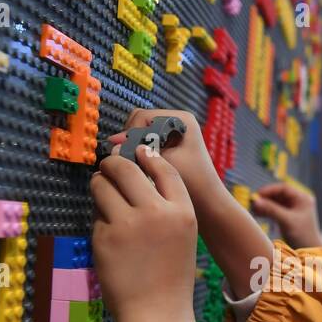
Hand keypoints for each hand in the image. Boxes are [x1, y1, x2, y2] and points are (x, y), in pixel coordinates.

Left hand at [90, 148, 197, 321]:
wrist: (155, 313)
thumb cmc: (169, 276)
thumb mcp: (183, 237)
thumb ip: (168, 206)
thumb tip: (138, 172)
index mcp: (182, 212)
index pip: (164, 169)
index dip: (147, 156)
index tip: (138, 152)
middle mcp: (156, 213)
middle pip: (127, 169)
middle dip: (113, 163)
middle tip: (108, 165)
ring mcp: (128, 224)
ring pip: (103, 186)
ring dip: (100, 184)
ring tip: (102, 192)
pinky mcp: (104, 236)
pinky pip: (96, 214)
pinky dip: (99, 218)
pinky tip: (109, 234)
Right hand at [106, 108, 221, 215]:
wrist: (209, 204)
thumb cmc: (193, 183)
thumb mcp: (165, 164)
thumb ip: (139, 152)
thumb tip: (112, 145)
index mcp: (181, 119)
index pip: (143, 117)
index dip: (129, 133)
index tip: (122, 153)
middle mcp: (178, 122)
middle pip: (139, 123)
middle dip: (130, 140)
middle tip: (125, 158)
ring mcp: (173, 134)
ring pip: (141, 134)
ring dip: (134, 148)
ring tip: (132, 165)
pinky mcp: (170, 147)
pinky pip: (147, 144)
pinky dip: (140, 154)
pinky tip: (139, 168)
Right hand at [251, 183, 321, 248]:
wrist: (310, 252)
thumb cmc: (303, 236)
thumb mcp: (287, 221)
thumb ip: (271, 210)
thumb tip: (256, 202)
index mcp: (302, 198)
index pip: (283, 188)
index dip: (269, 190)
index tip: (257, 195)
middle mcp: (298, 201)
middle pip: (278, 195)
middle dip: (265, 198)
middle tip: (253, 203)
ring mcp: (293, 209)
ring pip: (276, 203)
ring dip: (265, 205)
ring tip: (254, 210)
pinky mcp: (288, 217)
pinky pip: (275, 210)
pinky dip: (267, 212)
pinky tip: (258, 214)